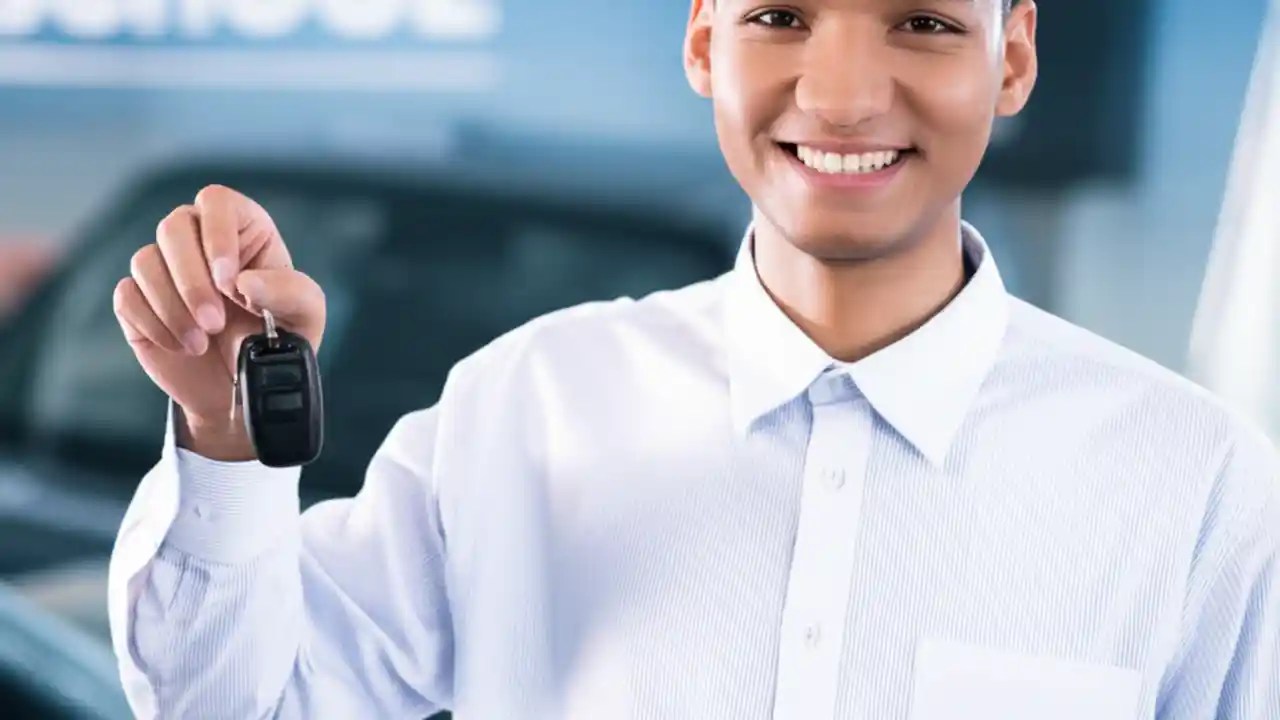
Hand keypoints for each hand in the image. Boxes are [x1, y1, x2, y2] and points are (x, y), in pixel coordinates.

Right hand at [112, 185, 325, 460]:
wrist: (243, 385)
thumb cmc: (279, 338)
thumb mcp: (305, 315)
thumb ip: (289, 291)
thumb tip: (246, 280)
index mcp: (243, 229)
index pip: (216, 201)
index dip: (217, 236)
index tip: (229, 284)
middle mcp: (199, 239)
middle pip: (172, 227)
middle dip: (192, 281)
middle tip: (215, 324)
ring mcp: (164, 268)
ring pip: (145, 262)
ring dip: (172, 308)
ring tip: (201, 343)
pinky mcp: (138, 299)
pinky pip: (128, 296)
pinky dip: (154, 324)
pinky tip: (182, 346)